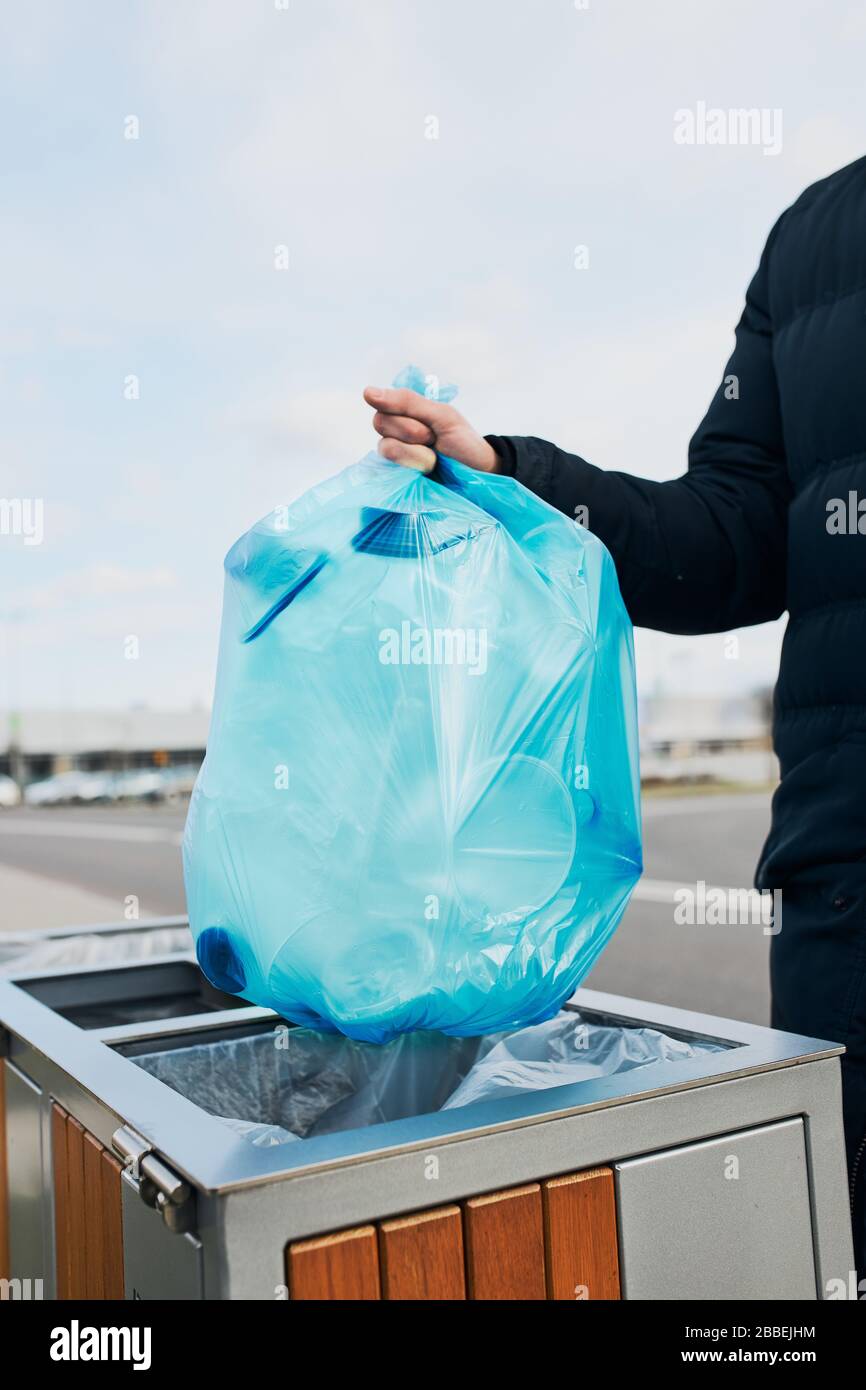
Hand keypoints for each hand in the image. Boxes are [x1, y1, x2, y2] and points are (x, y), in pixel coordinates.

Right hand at [363, 386, 502, 475]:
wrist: (478, 474)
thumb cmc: (462, 443)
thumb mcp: (441, 415)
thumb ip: (406, 402)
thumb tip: (366, 392)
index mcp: (404, 412)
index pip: (382, 402)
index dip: (406, 413)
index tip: (429, 422)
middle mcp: (393, 432)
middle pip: (380, 422)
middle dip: (413, 431)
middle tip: (434, 439)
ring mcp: (393, 455)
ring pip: (386, 446)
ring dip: (417, 453)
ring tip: (435, 458)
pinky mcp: (395, 477)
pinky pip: (391, 466)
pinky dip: (415, 465)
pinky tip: (427, 470)